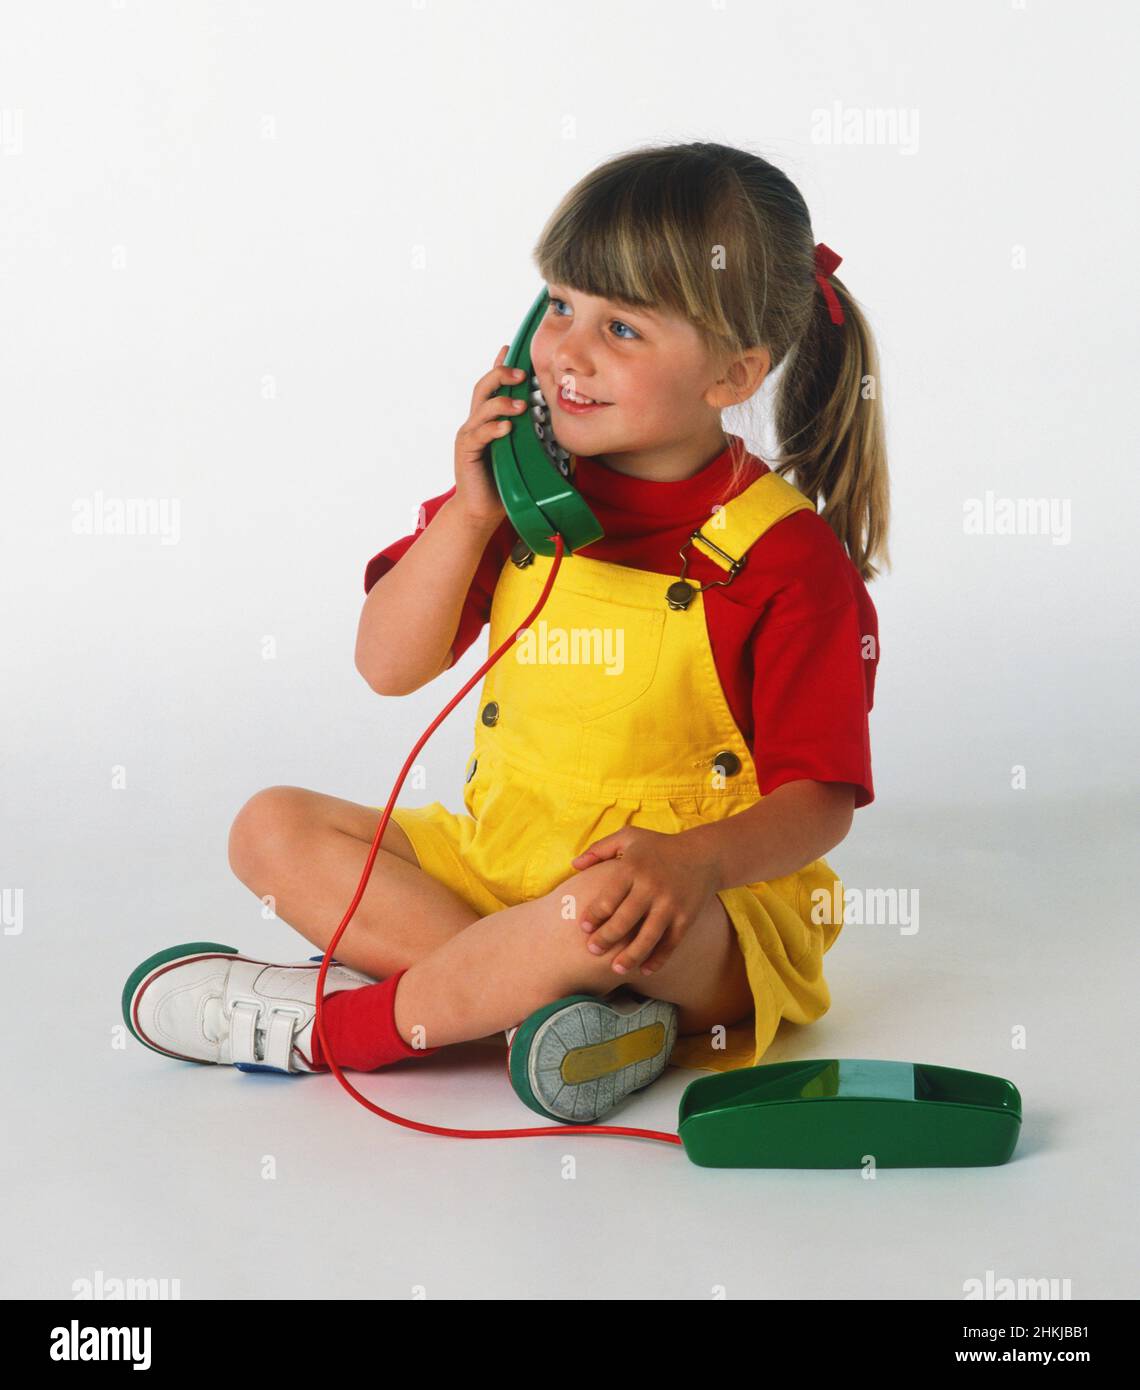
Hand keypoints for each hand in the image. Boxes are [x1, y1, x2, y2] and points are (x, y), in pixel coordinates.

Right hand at [453, 346, 526, 529]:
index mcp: (491, 419)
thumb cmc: (505, 483)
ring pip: (482, 408)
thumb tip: (567, 433)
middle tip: (522, 373)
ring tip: (521, 405)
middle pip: (484, 387)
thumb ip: (537, 439)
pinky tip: (506, 428)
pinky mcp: (466, 452)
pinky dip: (493, 429)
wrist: (482, 511)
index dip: (501, 365)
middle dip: (501, 374)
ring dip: (502, 402)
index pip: (495, 386)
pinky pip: (478, 435)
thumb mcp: (525, 456)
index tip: (512, 349)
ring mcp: (470, 436)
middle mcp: (477, 422)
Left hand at [570, 827, 720, 976]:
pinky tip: (644, 969)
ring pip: (647, 938)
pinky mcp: (685, 918)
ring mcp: (670, 905)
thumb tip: (574, 865)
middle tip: (592, 950)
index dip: (594, 915)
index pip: (608, 898)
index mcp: (633, 868)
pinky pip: (670, 944)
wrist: (704, 854)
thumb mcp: (629, 837)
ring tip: (616, 969)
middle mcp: (652, 888)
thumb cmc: (659, 846)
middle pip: (624, 921)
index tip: (583, 927)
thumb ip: (600, 849)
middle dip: (605, 939)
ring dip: (630, 957)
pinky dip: (657, 959)